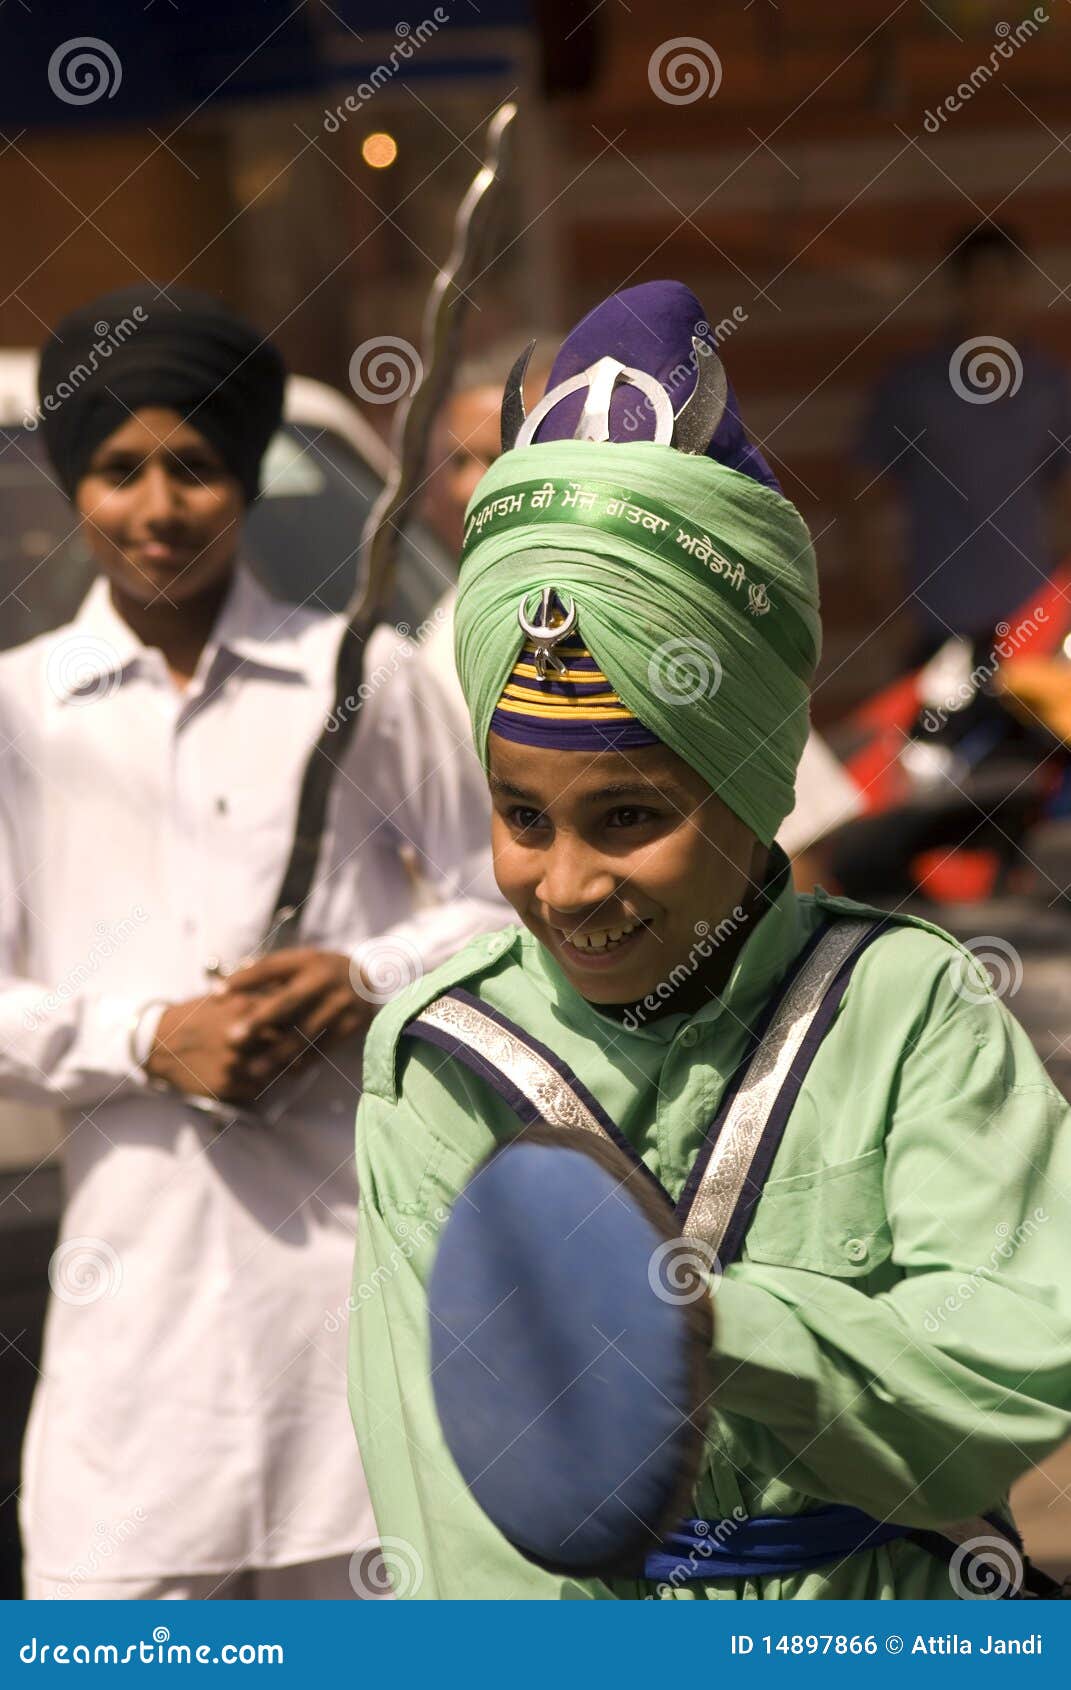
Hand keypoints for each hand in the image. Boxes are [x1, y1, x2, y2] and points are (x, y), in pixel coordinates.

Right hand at [146, 991, 308, 1103]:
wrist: (160, 1043)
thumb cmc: (197, 1016)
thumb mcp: (225, 998)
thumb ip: (257, 996)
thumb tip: (293, 992)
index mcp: (244, 1008)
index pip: (289, 1014)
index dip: (304, 1019)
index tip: (313, 1022)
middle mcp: (242, 1036)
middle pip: (287, 1044)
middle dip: (299, 1047)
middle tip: (309, 1049)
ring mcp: (235, 1062)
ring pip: (276, 1069)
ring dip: (285, 1068)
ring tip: (292, 1066)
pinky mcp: (226, 1084)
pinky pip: (257, 1088)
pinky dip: (263, 1084)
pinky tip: (264, 1078)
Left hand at [222, 948, 375, 1054]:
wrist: (371, 983)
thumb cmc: (319, 974)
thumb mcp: (298, 965)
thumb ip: (264, 977)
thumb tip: (219, 993)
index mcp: (307, 960)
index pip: (271, 967)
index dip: (244, 979)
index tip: (216, 995)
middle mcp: (325, 979)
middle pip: (289, 1001)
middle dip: (260, 1021)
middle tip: (232, 1038)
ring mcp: (341, 1003)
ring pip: (305, 1032)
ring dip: (277, 1053)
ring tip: (252, 1069)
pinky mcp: (353, 1024)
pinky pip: (323, 1048)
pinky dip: (301, 1062)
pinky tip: (282, 1074)